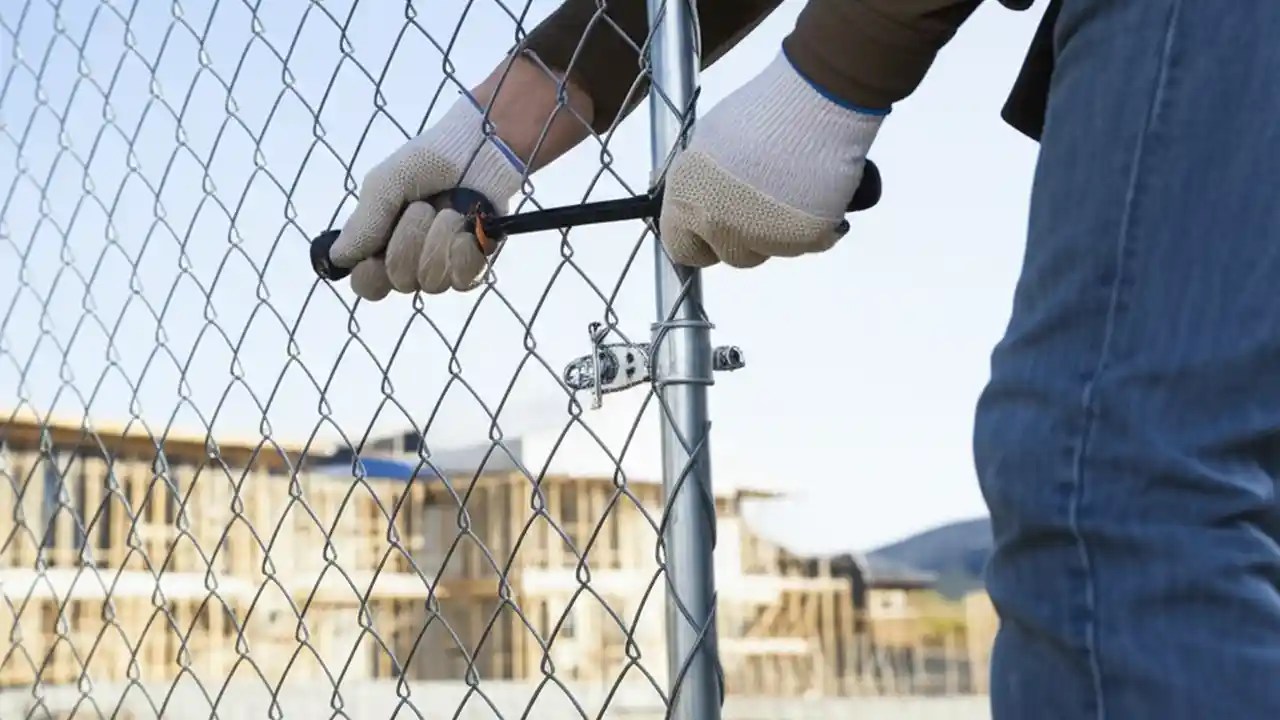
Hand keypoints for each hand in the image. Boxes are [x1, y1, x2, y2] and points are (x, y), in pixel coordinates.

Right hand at [329, 96, 525, 299]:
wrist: (480, 147)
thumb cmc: (429, 161)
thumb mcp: (386, 183)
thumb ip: (364, 222)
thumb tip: (337, 257)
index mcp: (382, 244)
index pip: (367, 285)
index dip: (370, 274)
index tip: (377, 248)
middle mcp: (411, 261)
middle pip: (399, 283)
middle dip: (408, 240)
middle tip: (421, 207)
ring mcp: (444, 265)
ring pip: (431, 282)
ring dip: (438, 238)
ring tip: (448, 209)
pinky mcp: (475, 264)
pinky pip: (463, 280)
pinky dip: (463, 250)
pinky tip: (468, 226)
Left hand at [659, 51, 885, 268]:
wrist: (813, 101)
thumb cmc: (760, 112)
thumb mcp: (708, 145)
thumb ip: (700, 186)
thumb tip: (703, 204)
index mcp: (688, 201)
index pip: (682, 248)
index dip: (701, 241)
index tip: (715, 233)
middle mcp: (719, 226)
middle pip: (732, 255)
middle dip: (747, 236)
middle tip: (764, 203)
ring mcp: (763, 237)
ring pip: (772, 250)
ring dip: (781, 229)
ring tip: (793, 186)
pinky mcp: (804, 240)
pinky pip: (809, 244)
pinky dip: (815, 225)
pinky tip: (816, 192)